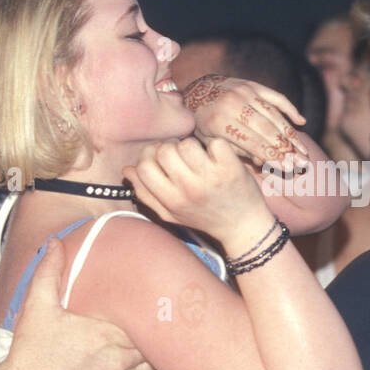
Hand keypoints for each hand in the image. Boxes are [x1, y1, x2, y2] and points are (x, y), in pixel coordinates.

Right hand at [5, 238, 161, 369]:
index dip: (155, 308)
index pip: (146, 319)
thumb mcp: (36, 308)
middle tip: (169, 313)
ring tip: (170, 335)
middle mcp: (119, 361)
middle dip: (161, 328)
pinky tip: (164, 361)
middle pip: (156, 341)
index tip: (160, 297)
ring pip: (158, 364)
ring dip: (163, 351)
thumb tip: (56, 242)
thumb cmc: (31, 353)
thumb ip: (49, 272)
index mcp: (106, 335)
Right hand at [124, 137, 272, 252]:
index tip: (160, 158)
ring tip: (198, 157)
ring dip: (191, 146)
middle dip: (169, 147)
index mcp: (171, 200)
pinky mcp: (231, 168)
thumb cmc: (204, 218)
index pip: (144, 167)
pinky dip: (215, 146)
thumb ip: (146, 193)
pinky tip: (216, 157)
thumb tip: (127, 170)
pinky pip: (214, 143)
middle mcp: (189, 189)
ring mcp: (211, 178)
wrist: (243, 226)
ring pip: (187, 144)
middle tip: (180, 155)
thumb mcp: (170, 213)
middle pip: (164, 150)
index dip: (149, 156)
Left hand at [182, 74, 307, 168]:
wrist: (191, 93)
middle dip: (288, 149)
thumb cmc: (200, 125)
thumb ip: (235, 151)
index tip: (289, 169)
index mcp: (220, 123)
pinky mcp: (251, 85)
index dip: (273, 157)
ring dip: (292, 135)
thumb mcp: (209, 142)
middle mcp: (233, 105)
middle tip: (303, 164)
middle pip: (268, 130)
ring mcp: (244, 92)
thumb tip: (263, 161)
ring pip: (275, 116)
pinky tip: (301, 122)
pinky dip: (290, 109)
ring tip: (304, 152)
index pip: (254, 143)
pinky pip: (276, 97)